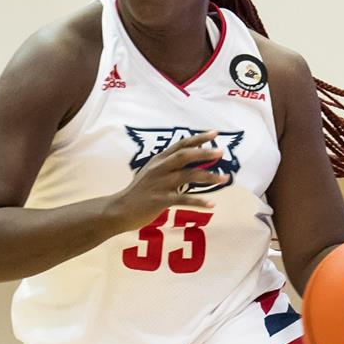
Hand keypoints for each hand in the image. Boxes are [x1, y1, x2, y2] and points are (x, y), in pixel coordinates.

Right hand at [106, 130, 228, 232]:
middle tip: (221, 152)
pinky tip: (212, 205)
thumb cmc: (137, 193)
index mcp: (158, 160)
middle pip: (185, 156)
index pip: (180, 145)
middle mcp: (160, 169)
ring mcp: (160, 184)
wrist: (119, 209)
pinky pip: (184, 199)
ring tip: (224, 179)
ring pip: (188, 176)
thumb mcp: (150, 174)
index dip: (198, 138)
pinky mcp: (160, 200)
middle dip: (204, 153)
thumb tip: (187, 163)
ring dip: (208, 177)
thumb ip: (166, 167)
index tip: (214, 134)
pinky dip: (199, 202)